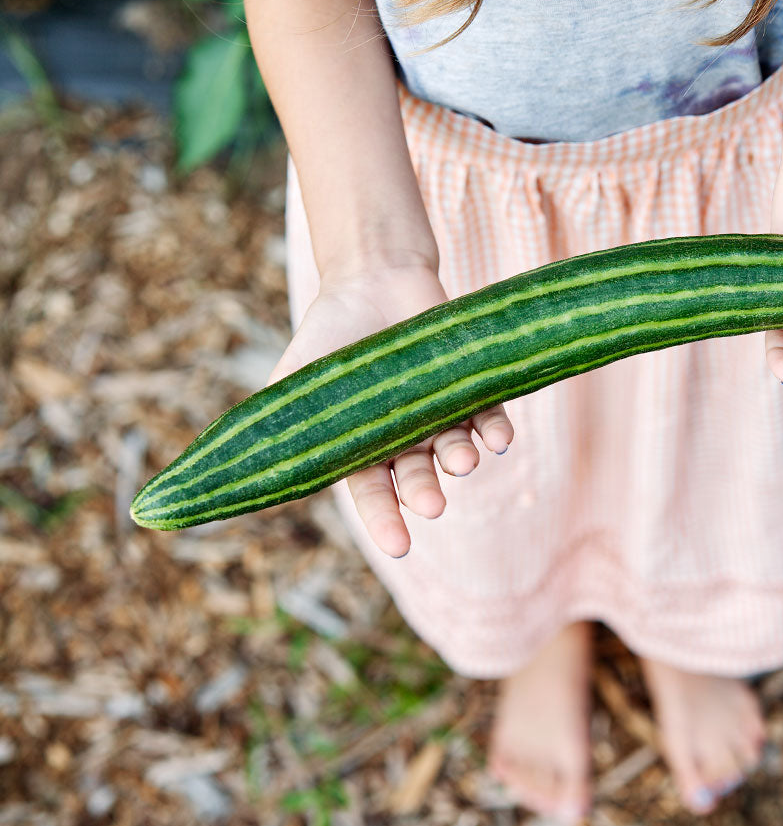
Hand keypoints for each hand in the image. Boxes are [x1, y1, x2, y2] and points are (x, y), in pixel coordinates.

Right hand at [268, 263, 513, 555]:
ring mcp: (440, 413)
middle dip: (424, 491)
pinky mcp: (470, 386)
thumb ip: (275, 424)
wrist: (370, 277)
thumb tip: (241, 469)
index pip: (374, 493)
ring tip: (462, 463)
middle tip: (433, 505)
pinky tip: (499, 440)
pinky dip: (495, 429)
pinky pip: (488, 414)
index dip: (385, 521)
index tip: (400, 547)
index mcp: (363, 446)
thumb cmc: (327, 334)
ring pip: (454, 448)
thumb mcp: (294, 379)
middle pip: (418, 475)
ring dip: (460, 458)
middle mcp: (406, 438)